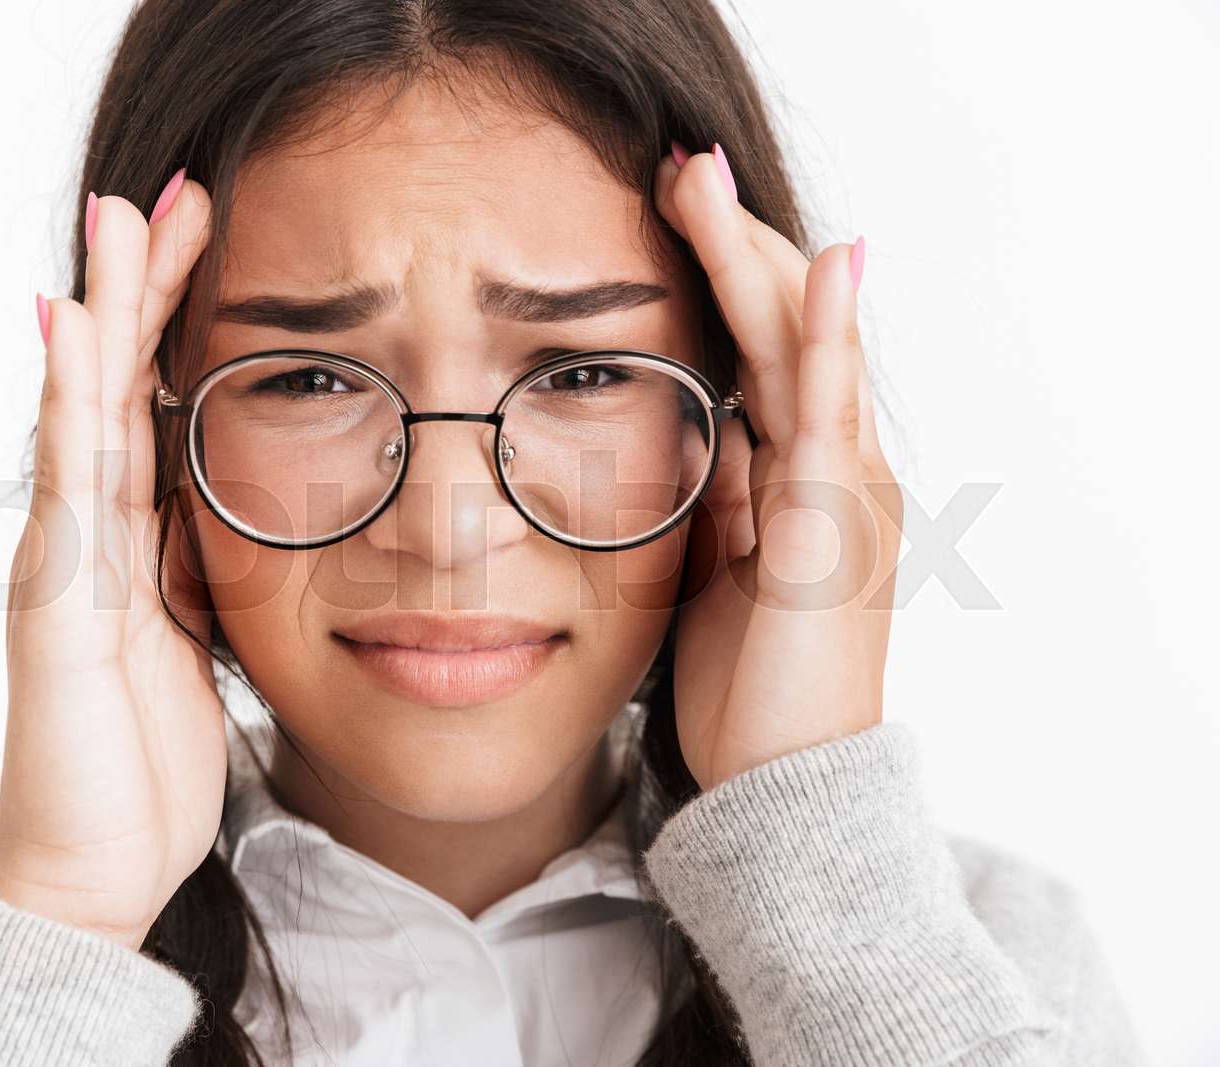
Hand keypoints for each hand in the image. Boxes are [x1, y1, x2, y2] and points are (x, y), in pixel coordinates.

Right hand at [0, 180, 223, 950]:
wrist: (96, 869)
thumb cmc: (144, 761)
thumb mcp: (193, 643)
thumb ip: (193, 567)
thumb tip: (223, 501)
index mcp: (128, 543)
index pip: (155, 406)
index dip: (180, 322)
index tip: (220, 238)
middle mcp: (85, 537)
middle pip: (116, 386)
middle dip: (143, 288)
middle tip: (169, 187)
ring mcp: (62, 566)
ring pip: (84, 416)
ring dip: (104, 313)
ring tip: (118, 221)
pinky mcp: (55, 610)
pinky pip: (66, 492)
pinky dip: (67, 406)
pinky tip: (75, 336)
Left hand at [656, 144, 904, 793]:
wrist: (781, 788)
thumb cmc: (744, 687)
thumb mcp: (713, 569)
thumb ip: (714, 498)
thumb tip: (689, 434)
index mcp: (799, 474)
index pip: (761, 347)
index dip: (719, 274)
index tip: (663, 210)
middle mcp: (836, 466)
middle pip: (784, 326)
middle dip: (730, 242)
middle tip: (677, 164)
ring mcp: (847, 491)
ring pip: (805, 347)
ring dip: (758, 257)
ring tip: (705, 178)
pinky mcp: (837, 527)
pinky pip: (834, 415)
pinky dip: (834, 336)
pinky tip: (829, 266)